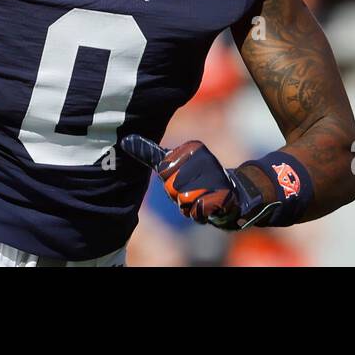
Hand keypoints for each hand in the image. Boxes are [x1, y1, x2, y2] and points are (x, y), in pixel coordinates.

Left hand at [120, 135, 241, 226]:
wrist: (230, 196)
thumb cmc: (194, 179)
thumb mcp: (172, 163)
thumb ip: (149, 153)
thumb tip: (124, 140)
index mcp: (193, 148)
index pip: (164, 170)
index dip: (170, 180)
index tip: (183, 177)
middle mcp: (205, 158)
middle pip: (172, 187)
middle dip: (178, 195)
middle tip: (192, 190)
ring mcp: (216, 176)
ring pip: (183, 201)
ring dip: (188, 206)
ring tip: (200, 197)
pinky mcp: (222, 195)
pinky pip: (197, 212)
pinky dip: (199, 214)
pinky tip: (208, 206)